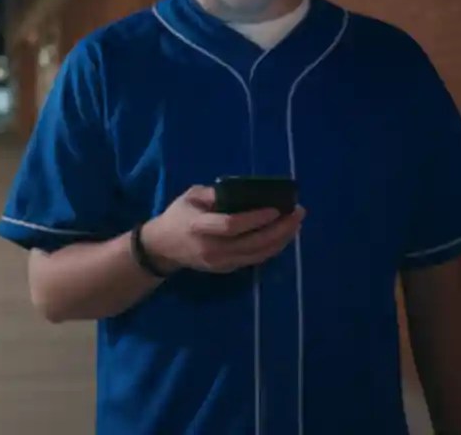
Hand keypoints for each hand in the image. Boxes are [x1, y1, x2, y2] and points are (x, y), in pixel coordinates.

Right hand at [143, 185, 304, 273]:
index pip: (232, 226)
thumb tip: (243, 190)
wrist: (163, 247)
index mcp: (199, 227)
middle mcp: (212, 249)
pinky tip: (283, 236)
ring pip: (257, 255)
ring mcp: (220, 263)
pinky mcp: (227, 270)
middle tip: (297, 213)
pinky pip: (254, 260)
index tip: (276, 208)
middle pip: (252, 243)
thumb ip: (214, 193)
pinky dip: (272, 248)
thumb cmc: (178, 215)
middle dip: (279, 229)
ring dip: (281, 240)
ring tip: (296, 223)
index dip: (256, 218)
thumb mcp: (190, 196)